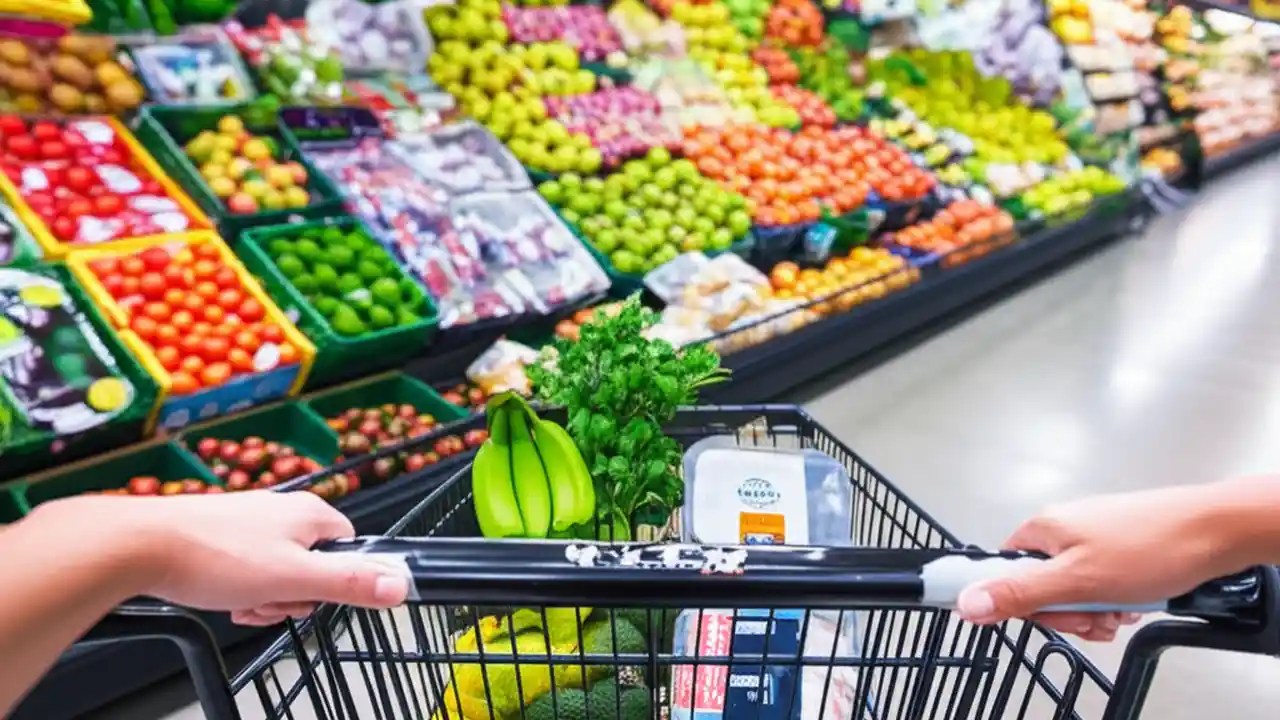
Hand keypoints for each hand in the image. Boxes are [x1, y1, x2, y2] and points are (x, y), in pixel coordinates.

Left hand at [46, 491, 409, 626]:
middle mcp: (284, 510)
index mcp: (311, 513)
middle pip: (313, 564)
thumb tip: (399, 584)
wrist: (141, 544)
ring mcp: (252, 519)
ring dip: (264, 595)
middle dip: (291, 594)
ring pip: (278, 569)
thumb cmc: (214, 557)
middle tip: (267, 601)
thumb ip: (348, 582)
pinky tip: (221, 595)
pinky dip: (239, 587)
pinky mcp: (224, 532)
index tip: (307, 596)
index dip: (332, 582)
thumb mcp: (293, 578)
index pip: (349, 549)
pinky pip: (248, 567)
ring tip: (239, 601)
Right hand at [955, 484, 1238, 640]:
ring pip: (1074, 590)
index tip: (1050, 614)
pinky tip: (1133, 603)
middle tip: (1094, 616)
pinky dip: (1115, 600)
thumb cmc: (1150, 547)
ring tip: (1121, 610)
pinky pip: (1101, 584)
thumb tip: (968, 602)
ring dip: (1096, 610)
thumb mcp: (1077, 582)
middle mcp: (1062, 529)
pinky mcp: (1118, 547)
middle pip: (1041, 586)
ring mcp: (1092, 537)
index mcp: (1042, 529)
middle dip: (1069, 612)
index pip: (1004, 573)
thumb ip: (1020, 594)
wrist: (1215, 530)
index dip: (1023, 603)